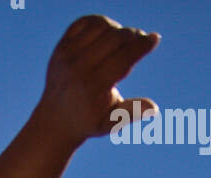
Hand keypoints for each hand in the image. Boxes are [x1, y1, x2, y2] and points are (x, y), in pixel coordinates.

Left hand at [39, 14, 160, 146]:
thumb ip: (132, 112)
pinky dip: (100, 23)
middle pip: (114, 38)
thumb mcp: (112, 122)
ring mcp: (67, 55)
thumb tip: (154, 108)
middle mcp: (78, 68)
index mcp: (92, 87)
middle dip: (133, 36)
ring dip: (117, 29)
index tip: (155, 38)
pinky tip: (107, 34)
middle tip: (141, 40)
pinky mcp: (61, 47)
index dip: (142, 46)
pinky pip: (85, 22)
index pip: (123, 58)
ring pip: (100, 26)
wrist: (55, 121)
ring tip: (123, 40)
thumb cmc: (89, 121)